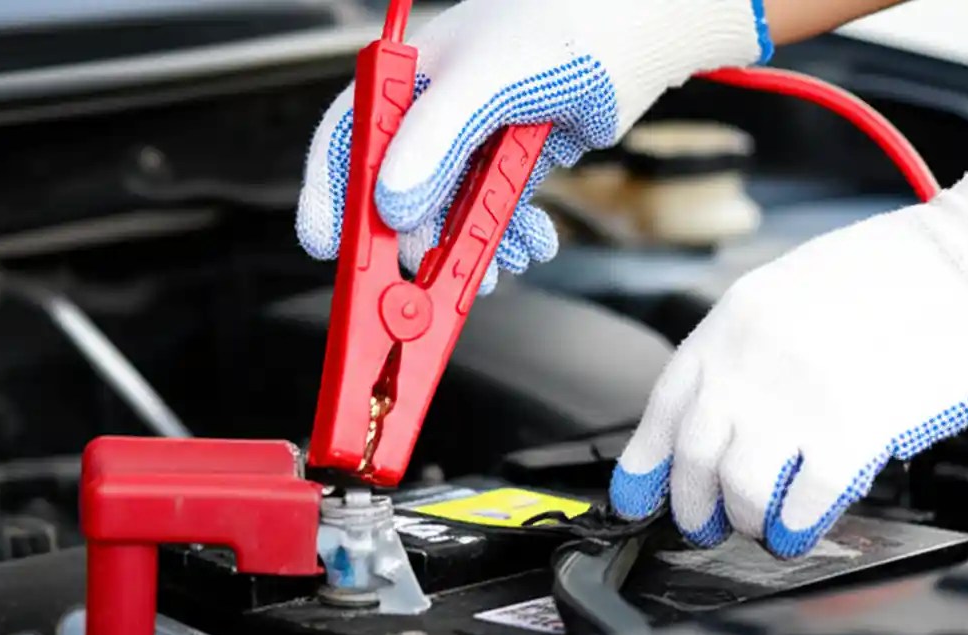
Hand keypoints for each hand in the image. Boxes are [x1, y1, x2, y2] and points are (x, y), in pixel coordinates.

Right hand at [296, 0, 771, 291]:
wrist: (641, 31)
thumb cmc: (568, 25)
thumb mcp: (489, 79)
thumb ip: (435, 138)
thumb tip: (391, 203)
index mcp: (409, 77)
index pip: (348, 139)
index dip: (331, 194)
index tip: (327, 245)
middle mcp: (435, 110)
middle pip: (398, 190)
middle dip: (413, 239)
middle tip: (426, 276)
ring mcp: (474, 138)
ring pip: (449, 211)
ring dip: (468, 248)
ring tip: (494, 268)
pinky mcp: (512, 160)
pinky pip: (494, 213)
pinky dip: (508, 237)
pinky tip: (530, 244)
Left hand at [609, 129, 967, 557]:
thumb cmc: (897, 271)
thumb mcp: (793, 290)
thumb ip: (751, 349)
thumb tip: (727, 418)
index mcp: (735, 319)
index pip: (666, 404)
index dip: (647, 462)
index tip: (639, 496)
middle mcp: (752, 358)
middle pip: (695, 456)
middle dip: (695, 504)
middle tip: (706, 523)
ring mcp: (799, 394)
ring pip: (742, 488)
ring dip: (747, 520)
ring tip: (762, 526)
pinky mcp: (853, 428)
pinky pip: (805, 501)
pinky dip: (796, 526)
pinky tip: (800, 530)